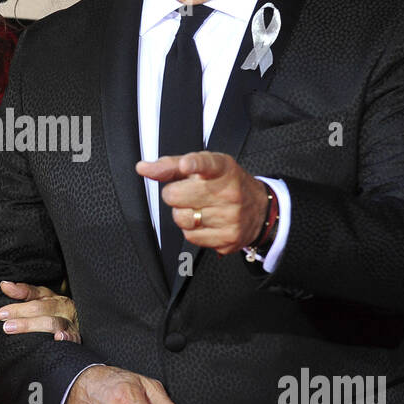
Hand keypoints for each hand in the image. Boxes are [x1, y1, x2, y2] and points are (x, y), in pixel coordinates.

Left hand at [0, 281, 79, 340]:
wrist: (86, 325)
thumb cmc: (58, 314)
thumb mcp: (43, 302)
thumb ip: (24, 293)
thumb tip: (4, 285)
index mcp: (52, 297)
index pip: (33, 293)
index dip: (17, 295)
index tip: (0, 310)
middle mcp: (61, 307)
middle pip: (40, 307)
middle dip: (19, 312)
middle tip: (2, 318)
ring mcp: (69, 322)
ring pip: (52, 322)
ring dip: (32, 325)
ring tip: (12, 328)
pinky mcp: (76, 337)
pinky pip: (71, 337)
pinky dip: (65, 337)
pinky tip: (58, 338)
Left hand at [137, 151, 268, 255]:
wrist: (260, 210)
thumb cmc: (226, 184)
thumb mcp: (204, 167)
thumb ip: (171, 165)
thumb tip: (143, 168)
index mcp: (223, 169)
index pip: (208, 164)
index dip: (194, 164)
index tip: (186, 165)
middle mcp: (229, 193)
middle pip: (176, 196)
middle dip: (175, 194)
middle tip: (188, 192)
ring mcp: (230, 218)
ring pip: (181, 219)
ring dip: (182, 214)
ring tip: (199, 207)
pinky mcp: (228, 239)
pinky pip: (191, 237)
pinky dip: (192, 230)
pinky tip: (206, 222)